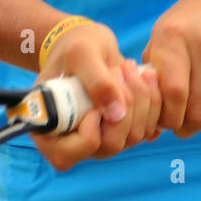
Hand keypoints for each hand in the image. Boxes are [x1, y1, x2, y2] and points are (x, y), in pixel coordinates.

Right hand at [32, 22, 161, 172]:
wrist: (89, 46)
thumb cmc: (75, 47)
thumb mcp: (81, 54)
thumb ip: (97, 82)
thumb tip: (117, 114)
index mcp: (47, 131)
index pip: (68, 154)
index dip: (88, 127)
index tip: (92, 95)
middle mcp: (75, 144)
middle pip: (110, 146)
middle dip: (122, 105)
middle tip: (117, 70)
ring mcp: (102, 141)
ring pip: (134, 136)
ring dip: (140, 98)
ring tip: (128, 67)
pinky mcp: (125, 133)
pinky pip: (150, 128)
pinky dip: (152, 101)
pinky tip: (143, 77)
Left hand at [142, 0, 200, 135]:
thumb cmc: (195, 19)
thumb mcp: (166, 29)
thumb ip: (152, 67)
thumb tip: (144, 111)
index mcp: (174, 35)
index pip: (172, 93)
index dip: (167, 117)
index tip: (164, 120)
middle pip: (196, 111)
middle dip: (185, 127)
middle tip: (181, 127)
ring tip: (197, 117)